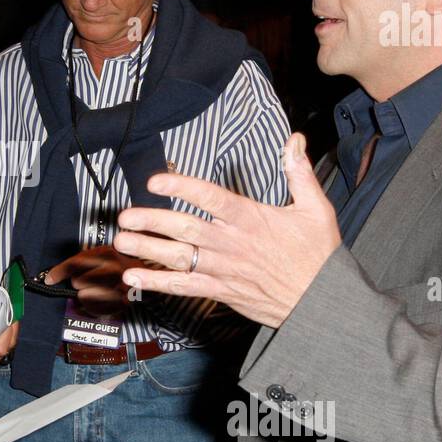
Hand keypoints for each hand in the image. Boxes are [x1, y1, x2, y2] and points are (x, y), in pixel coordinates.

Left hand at [45, 246, 140, 314]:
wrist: (149, 276)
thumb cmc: (120, 265)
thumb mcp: (102, 255)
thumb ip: (80, 262)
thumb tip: (51, 276)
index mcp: (106, 253)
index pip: (75, 264)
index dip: (58, 272)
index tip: (49, 280)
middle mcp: (113, 269)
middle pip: (77, 282)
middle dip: (78, 283)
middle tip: (89, 281)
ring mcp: (119, 287)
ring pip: (84, 297)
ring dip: (85, 296)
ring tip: (95, 291)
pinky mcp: (123, 303)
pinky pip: (95, 309)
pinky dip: (93, 307)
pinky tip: (100, 301)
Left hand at [113, 133, 340, 328]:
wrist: (320, 301)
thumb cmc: (317, 255)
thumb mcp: (315, 209)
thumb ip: (299, 172)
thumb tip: (295, 140)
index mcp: (251, 219)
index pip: (210, 198)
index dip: (181, 188)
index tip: (155, 181)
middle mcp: (231, 243)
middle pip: (185, 229)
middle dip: (152, 221)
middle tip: (125, 216)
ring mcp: (223, 269)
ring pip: (179, 258)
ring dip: (147, 250)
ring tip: (121, 242)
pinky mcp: (220, 290)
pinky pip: (184, 287)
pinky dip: (157, 283)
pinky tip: (133, 278)